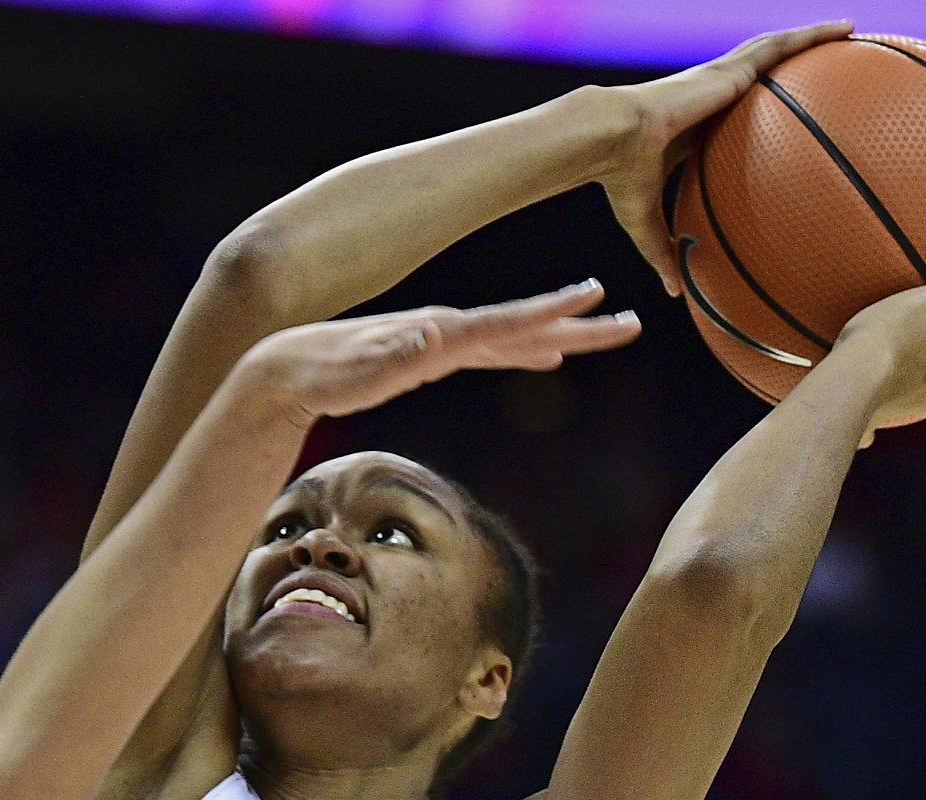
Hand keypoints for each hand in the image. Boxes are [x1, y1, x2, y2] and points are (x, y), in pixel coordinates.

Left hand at [242, 282, 639, 428]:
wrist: (290, 369)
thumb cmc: (322, 376)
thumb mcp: (356, 372)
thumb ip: (394, 358)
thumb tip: (430, 341)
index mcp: (437, 334)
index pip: (504, 323)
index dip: (550, 313)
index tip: (594, 297)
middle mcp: (448, 331)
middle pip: (526, 326)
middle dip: (581, 325)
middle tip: (635, 323)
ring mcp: (445, 341)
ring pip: (518, 337)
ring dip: (564, 334)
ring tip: (610, 330)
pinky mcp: (436, 354)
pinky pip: (495, 351)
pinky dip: (528, 350)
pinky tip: (548, 355)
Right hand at [601, 22, 852, 295]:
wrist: (613, 140)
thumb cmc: (622, 179)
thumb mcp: (647, 225)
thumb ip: (666, 253)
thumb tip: (675, 292)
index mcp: (695, 127)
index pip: (733, 113)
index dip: (755, 111)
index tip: (778, 117)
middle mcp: (713, 94)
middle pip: (762, 73)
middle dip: (793, 65)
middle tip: (832, 64)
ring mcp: (724, 76)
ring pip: (778, 50)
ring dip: (813, 38)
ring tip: (851, 29)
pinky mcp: (732, 67)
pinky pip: (782, 45)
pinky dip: (813, 34)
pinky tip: (845, 27)